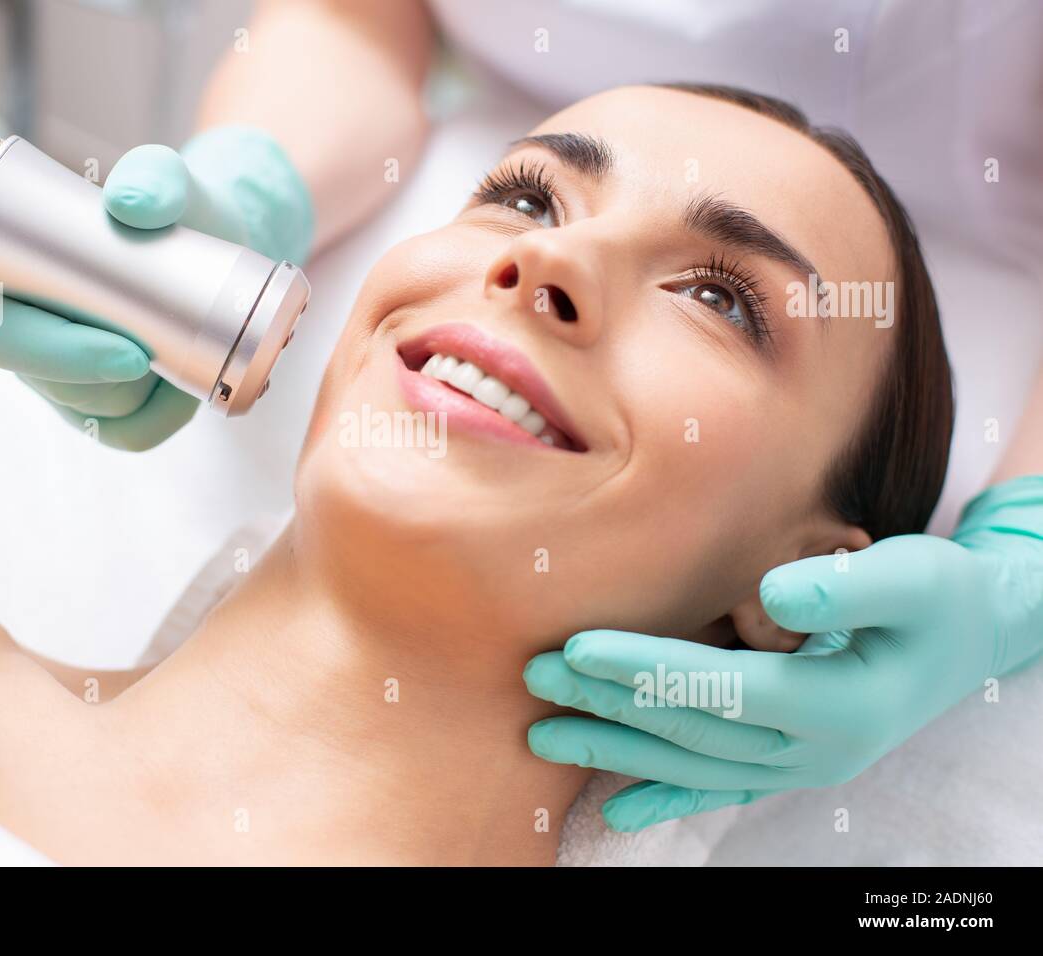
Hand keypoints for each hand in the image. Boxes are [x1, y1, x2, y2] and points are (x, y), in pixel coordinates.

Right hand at [0, 127, 312, 450]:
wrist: (213, 239)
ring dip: (149, 393)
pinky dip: (167, 415)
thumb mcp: (169, 183)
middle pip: (54, 387)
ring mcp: (69, 380)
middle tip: (166, 355)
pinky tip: (187, 384)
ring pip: (100, 415)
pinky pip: (132, 433)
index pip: (6, 339)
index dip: (60, 356)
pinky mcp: (108, 408)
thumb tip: (128, 205)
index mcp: (19, 283)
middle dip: (116, 380)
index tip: (132, 353)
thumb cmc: (172, 210)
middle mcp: (34, 336)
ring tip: (182, 347)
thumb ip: (152, 178)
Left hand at [523, 475, 1042, 830]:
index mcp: (837, 703)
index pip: (719, 687)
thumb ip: (850, 587)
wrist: (970, 640)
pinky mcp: (789, 766)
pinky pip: (718, 790)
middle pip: (690, 728)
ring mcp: (799, 768)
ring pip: (691, 763)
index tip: (578, 648)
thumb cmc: (938, 598)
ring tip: (542, 735)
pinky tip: (614, 810)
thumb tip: (778, 592)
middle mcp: (813, 750)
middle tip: (534, 677)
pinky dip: (664, 798)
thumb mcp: (914, 577)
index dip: (645, 668)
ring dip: (614, 749)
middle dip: (607, 704)